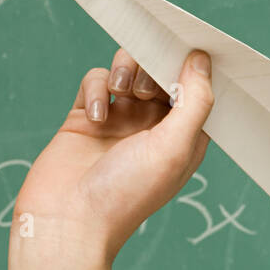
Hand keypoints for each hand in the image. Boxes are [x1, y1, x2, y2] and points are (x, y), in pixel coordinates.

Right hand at [13, 47, 214, 260]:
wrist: (68, 222)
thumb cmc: (126, 194)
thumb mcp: (175, 147)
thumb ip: (194, 102)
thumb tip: (202, 59)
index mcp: (184, 136)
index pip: (198, 88)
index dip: (195, 67)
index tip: (188, 47)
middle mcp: (154, 126)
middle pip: (162, 71)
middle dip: (155, 67)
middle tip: (147, 88)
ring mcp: (119, 120)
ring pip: (128, 69)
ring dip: (126, 70)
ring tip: (121, 92)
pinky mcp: (85, 117)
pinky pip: (95, 82)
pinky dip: (95, 89)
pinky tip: (96, 116)